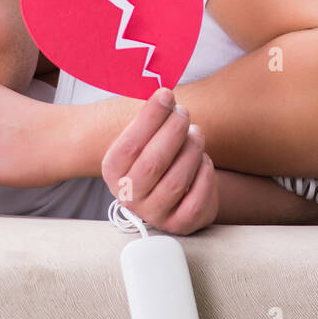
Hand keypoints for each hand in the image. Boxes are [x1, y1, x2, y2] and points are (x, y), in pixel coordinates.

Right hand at [101, 87, 217, 235]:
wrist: (176, 192)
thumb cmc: (158, 154)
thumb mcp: (146, 137)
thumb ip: (151, 117)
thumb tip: (164, 93)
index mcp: (113, 171)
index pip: (130, 144)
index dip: (150, 117)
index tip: (166, 94)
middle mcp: (128, 196)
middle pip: (153, 163)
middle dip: (174, 132)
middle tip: (184, 113)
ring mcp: (153, 214)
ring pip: (177, 180)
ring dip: (191, 151)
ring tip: (196, 134)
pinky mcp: (179, 225)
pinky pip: (196, 199)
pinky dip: (204, 175)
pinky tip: (203, 160)